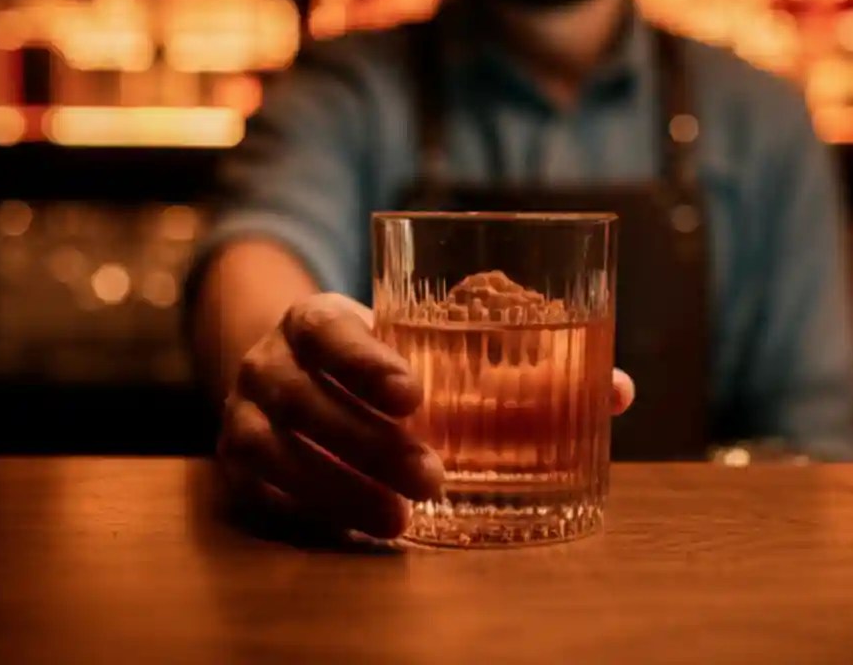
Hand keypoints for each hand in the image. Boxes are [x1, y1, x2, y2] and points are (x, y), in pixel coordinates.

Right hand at [218, 293, 635, 538]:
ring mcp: (242, 415)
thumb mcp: (422, 344)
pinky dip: (312, 516)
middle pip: (303, 399)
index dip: (365, 360)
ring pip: (278, 452)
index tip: (414, 395)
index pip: (328, 329)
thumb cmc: (380, 362)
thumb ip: (509, 365)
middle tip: (433, 475)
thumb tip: (615, 390)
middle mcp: (268, 362)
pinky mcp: (237, 470)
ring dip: (341, 488)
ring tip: (403, 519)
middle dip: (368, 442)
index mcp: (314, 319)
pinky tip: (362, 534)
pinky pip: (264, 497)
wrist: (287, 374)